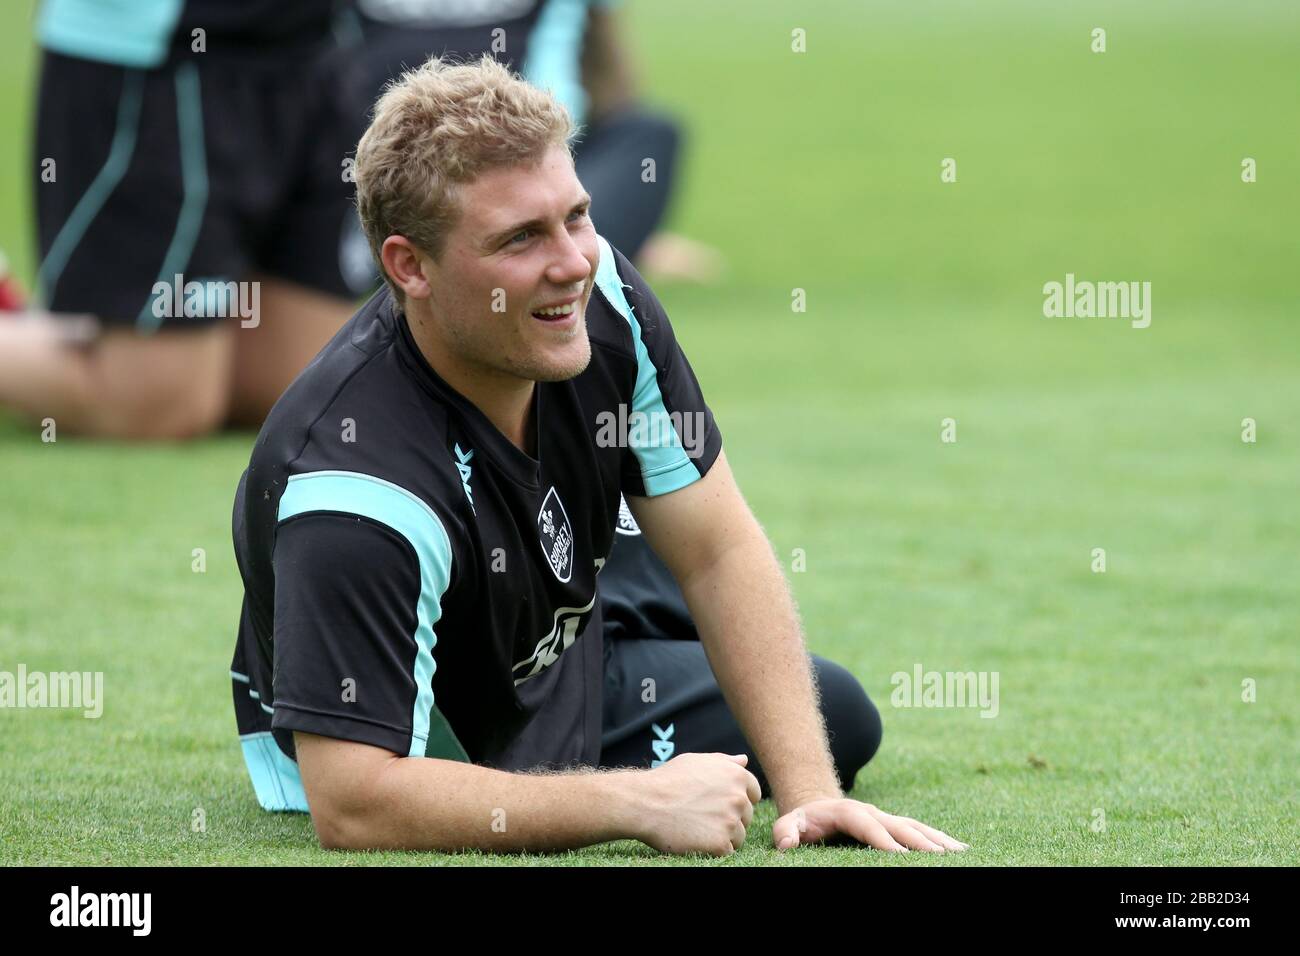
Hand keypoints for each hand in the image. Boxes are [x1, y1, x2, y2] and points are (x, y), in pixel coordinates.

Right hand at [634, 753, 762, 856]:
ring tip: (698, 826)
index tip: (716, 802)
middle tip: (701, 815)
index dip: (736, 799)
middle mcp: (738, 797)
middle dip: (729, 818)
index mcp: (737, 776)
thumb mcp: (697, 761)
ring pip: (739, 836)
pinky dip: (714, 849)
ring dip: (723, 835)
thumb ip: (724, 762)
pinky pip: (727, 851)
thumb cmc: (668, 779)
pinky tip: (697, 838)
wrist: (645, 803)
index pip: (754, 794)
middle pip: (746, 816)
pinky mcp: (720, 844)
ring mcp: (731, 822)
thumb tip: (743, 760)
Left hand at [773, 798, 968, 852]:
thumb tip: (786, 842)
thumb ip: (786, 830)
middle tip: (939, 855)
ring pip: (915, 827)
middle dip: (919, 840)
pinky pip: (919, 831)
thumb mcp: (790, 822)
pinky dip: (939, 838)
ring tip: (958, 851)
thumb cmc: (804, 820)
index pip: (868, 826)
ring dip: (936, 839)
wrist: (816, 805)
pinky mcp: (894, 825)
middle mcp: (873, 812)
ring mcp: (886, 818)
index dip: (883, 839)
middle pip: (899, 825)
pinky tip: (957, 848)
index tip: (898, 853)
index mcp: (848, 812)